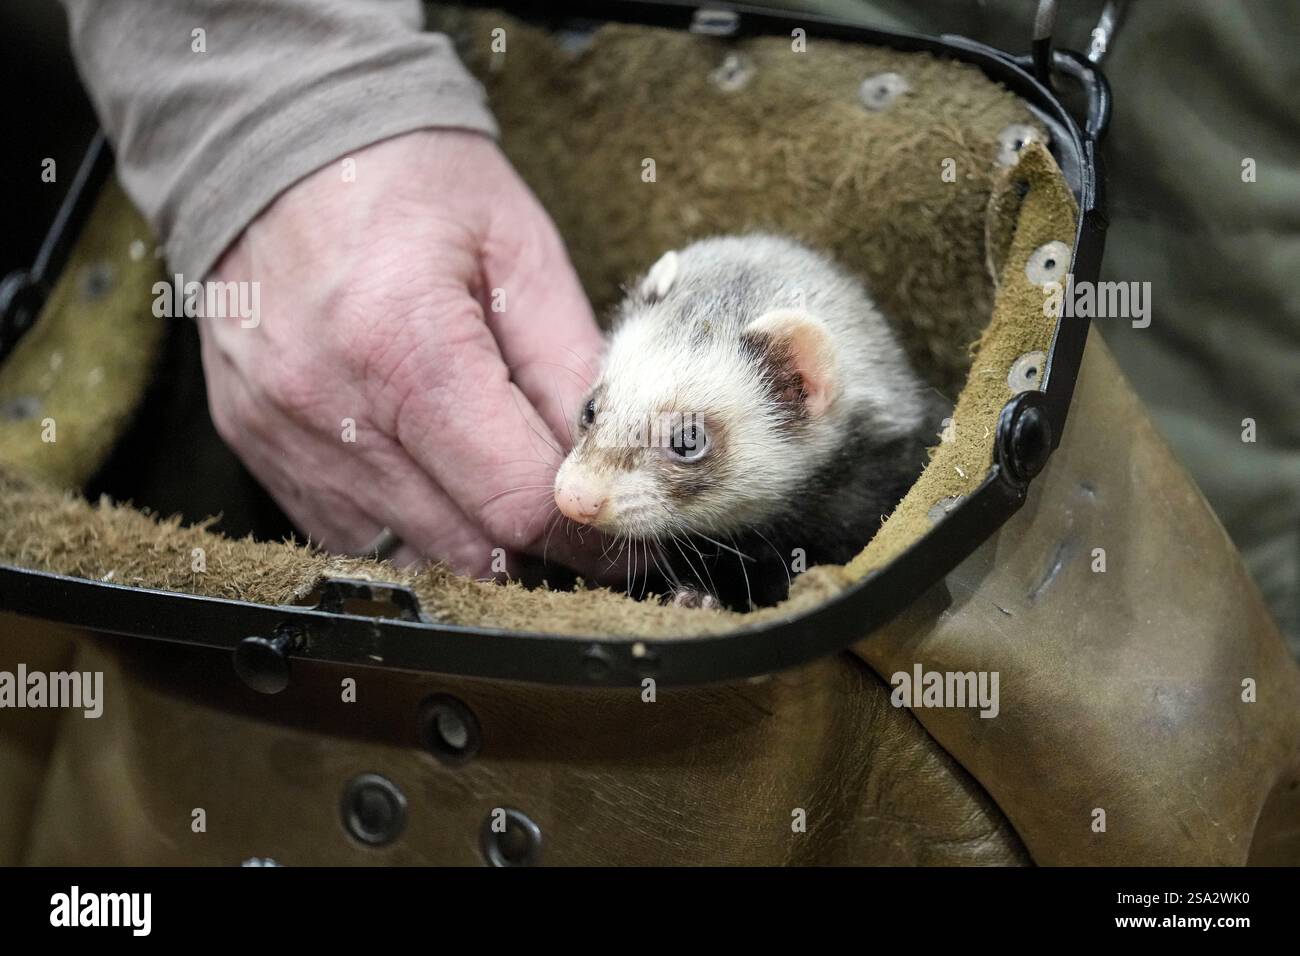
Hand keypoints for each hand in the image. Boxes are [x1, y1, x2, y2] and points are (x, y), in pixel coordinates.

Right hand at [198, 129, 603, 575]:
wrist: (276, 142)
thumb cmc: (409, 181)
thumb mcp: (521, 250)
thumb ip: (568, 368)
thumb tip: (612, 464)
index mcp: (405, 346)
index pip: (513, 502)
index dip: (583, 532)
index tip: (619, 535)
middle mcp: (329, 410)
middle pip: (464, 549)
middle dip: (535, 547)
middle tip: (573, 515)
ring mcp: (281, 437)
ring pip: (407, 557)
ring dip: (470, 540)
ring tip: (498, 482)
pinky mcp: (255, 449)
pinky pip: (350, 535)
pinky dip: (407, 525)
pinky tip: (431, 472)